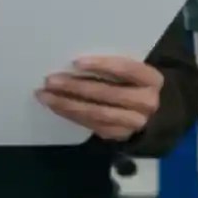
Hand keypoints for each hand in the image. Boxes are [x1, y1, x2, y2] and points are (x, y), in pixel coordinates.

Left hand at [36, 56, 163, 141]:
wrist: (151, 113)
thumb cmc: (134, 82)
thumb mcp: (133, 71)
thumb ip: (113, 66)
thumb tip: (74, 62)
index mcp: (152, 79)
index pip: (126, 69)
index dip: (101, 65)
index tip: (75, 62)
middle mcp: (147, 102)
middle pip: (108, 93)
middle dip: (76, 86)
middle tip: (51, 80)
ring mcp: (133, 122)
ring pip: (97, 112)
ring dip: (67, 103)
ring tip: (45, 95)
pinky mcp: (119, 135)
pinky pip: (92, 125)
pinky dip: (71, 114)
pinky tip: (55, 106)